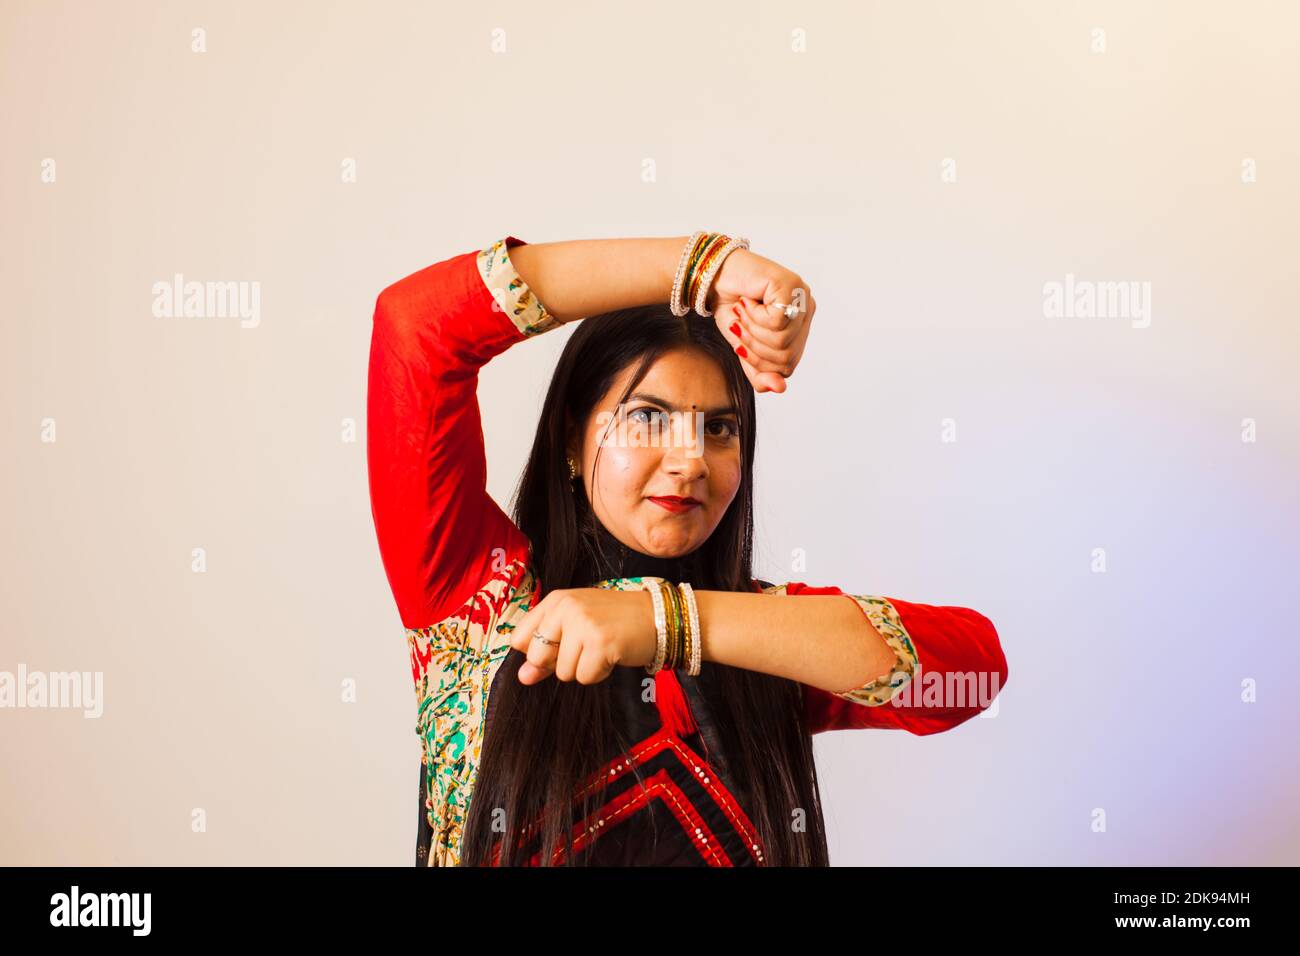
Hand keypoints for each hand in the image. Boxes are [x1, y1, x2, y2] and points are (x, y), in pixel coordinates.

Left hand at [509, 587, 658, 684]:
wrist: (657, 617)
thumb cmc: (615, 622)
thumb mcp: (576, 627)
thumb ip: (547, 650)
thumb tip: (523, 677)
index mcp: (556, 600)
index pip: (519, 638)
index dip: (537, 652)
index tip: (561, 645)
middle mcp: (566, 608)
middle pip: (537, 657)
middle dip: (560, 663)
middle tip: (585, 647)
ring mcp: (583, 624)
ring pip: (563, 672)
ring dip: (584, 668)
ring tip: (602, 648)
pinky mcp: (600, 642)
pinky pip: (584, 677)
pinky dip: (599, 673)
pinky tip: (612, 655)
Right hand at [705, 248, 815, 393]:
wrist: (713, 276)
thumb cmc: (731, 308)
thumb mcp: (743, 348)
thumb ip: (760, 372)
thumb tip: (779, 389)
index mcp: (800, 328)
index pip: (787, 367)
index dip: (759, 362)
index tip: (742, 340)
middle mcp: (806, 311)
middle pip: (786, 357)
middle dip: (754, 346)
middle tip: (742, 323)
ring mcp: (802, 297)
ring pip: (781, 340)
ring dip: (752, 329)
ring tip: (745, 309)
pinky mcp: (792, 286)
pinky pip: (777, 321)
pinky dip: (754, 315)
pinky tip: (750, 300)